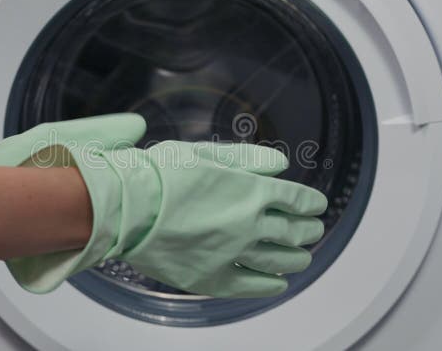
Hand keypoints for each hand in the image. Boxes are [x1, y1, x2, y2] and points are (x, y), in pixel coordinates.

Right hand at [12, 139, 326, 297]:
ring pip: (277, 260)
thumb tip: (281, 164)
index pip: (294, 199)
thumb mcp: (205, 154)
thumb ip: (247, 159)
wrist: (125, 206)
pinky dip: (269, 286)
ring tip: (303, 257)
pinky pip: (250, 287)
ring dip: (295, 258)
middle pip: (292, 231)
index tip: (316, 205)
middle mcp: (248, 225)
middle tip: (314, 230)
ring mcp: (232, 254)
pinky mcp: (211, 277)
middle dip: (308, 230)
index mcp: (250, 191)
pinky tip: (279, 284)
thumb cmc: (158, 175)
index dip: (310, 203)